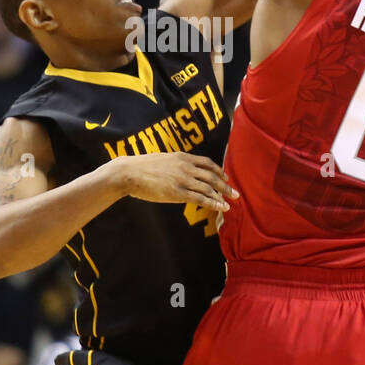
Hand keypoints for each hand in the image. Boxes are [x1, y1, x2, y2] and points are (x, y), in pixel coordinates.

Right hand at [112, 152, 238, 209]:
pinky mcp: (177, 192)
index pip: (207, 162)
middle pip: (212, 176)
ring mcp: (182, 179)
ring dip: (221, 195)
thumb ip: (175, 164)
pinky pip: (200, 198)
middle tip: (235, 193)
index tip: (225, 177)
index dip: (219, 170)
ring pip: (208, 187)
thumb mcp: (163, 159)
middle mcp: (186, 167)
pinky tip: (219, 207)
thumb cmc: (142, 167)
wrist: (129, 172)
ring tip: (230, 202)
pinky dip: (212, 203)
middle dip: (225, 185)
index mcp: (182, 157)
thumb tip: (181, 170)